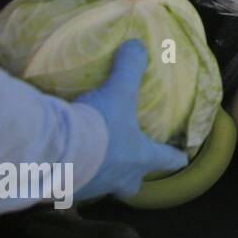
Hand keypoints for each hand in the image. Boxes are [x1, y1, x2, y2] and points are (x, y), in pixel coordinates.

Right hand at [75, 40, 188, 201]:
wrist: (55, 153)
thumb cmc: (98, 125)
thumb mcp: (118, 92)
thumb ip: (130, 68)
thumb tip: (137, 45)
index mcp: (141, 157)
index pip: (168, 160)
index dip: (176, 157)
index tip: (182, 157)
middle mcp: (121, 178)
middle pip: (133, 185)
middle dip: (134, 176)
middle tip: (130, 165)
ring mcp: (94, 188)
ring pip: (104, 187)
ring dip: (102, 175)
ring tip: (94, 161)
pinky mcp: (68, 191)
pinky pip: (75, 185)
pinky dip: (73, 175)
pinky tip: (66, 163)